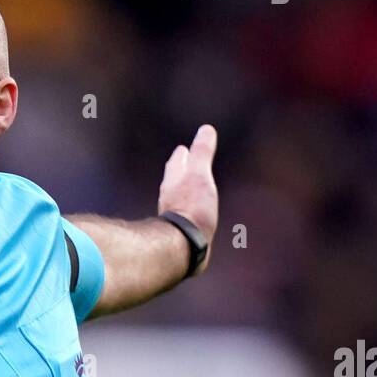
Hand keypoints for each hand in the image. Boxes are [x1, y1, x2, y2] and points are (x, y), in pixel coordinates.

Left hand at [157, 123, 218, 273]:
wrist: (184, 247)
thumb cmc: (191, 208)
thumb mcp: (199, 175)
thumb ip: (202, 153)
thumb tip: (206, 129)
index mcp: (173, 182)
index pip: (176, 163)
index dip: (180, 155)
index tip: (182, 149)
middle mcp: (169, 200)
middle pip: (173, 182)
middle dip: (179, 173)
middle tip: (183, 167)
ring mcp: (173, 219)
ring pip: (176, 201)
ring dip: (181, 194)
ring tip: (189, 193)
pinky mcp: (180, 236)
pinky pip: (183, 220)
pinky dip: (187, 216)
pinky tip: (192, 223)